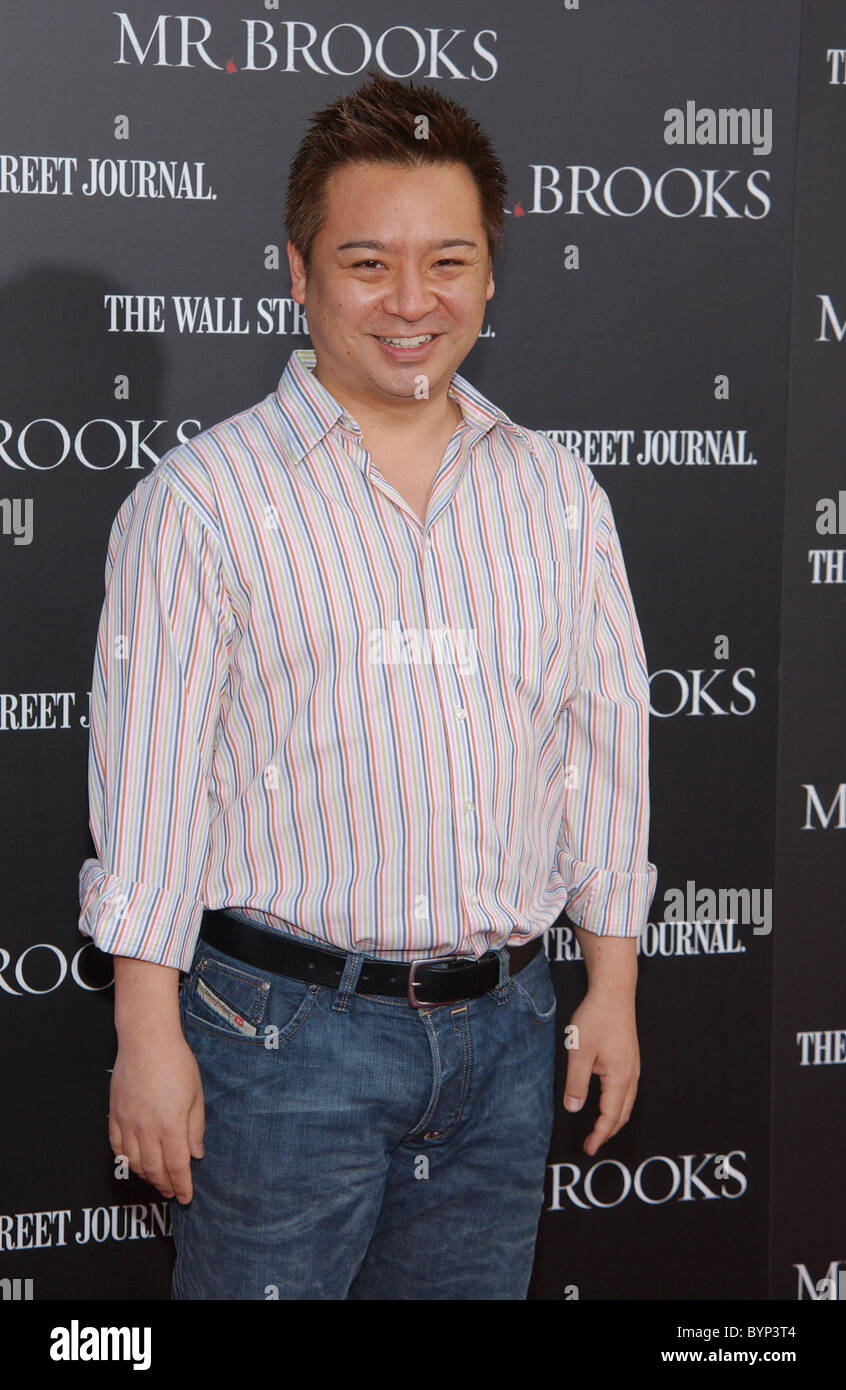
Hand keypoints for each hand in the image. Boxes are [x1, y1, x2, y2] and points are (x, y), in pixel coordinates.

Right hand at [109, 1031, 204, 1203]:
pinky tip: (135, 1163)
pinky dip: (126, 1160)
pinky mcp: (115, 1114)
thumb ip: (195, 1128)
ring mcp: (128, 1122)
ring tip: (157, 1180)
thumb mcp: (196, 1094)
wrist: (146, 1041)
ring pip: (134, 1162)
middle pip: (154, 1169)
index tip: (186, 1198)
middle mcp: (147, 1128)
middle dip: (165, 1185)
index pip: (177, 1166)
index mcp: (171, 1124)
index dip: (182, 1186)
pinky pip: (117, 1147)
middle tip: (172, 1192)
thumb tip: (196, 1155)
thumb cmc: (177, 1063)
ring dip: (146, 1176)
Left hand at [562, 989, 639, 1155]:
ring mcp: (633, 1067)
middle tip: (591, 1144)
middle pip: (622, 1114)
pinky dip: (617, 1105)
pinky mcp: (630, 1059)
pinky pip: (626, 1091)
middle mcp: (631, 1076)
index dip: (599, 1135)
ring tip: (598, 1129)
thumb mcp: (579, 1052)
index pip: (611, 1117)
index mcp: (620, 1078)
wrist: (614, 992)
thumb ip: (576, 1082)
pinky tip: (606, 1102)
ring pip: (626, 1103)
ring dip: (613, 1119)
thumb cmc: (596, 1019)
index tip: (588, 1149)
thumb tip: (574, 1109)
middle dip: (607, 1132)